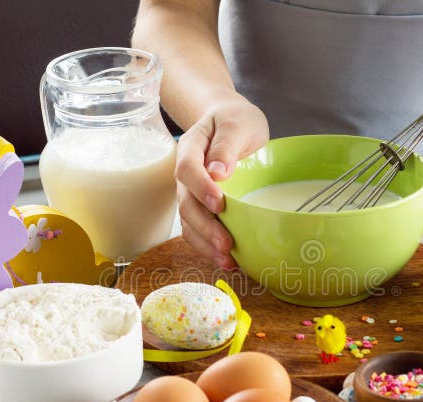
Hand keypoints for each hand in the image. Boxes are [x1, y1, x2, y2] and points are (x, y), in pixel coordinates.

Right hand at [176, 93, 268, 268]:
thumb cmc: (235, 120)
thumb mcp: (237, 123)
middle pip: (186, 203)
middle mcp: (186, 173)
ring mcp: (190, 192)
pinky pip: (198, 229)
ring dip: (206, 244)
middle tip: (227, 244)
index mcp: (192, 148)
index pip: (187, 169)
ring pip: (189, 222)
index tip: (220, 204)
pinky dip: (209, 247)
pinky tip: (228, 261)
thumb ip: (227, 144)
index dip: (201, 188)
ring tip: (228, 261)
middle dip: (205, 227)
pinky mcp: (201, 206)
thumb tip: (218, 173)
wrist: (230, 121)